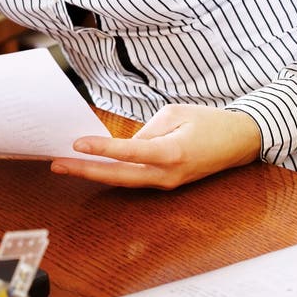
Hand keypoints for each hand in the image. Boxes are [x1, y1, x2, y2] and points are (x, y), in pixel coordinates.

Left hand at [51, 104, 261, 189]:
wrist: (240, 141)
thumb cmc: (208, 121)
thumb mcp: (174, 114)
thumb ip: (146, 131)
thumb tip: (122, 147)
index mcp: (172, 153)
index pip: (129, 153)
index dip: (101, 149)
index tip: (76, 144)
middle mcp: (167, 175)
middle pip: (119, 176)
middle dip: (86, 171)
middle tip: (57, 164)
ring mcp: (167, 183)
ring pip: (124, 181)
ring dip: (95, 174)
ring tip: (66, 166)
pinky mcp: (166, 182)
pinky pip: (134, 179)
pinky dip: (111, 173)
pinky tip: (92, 166)